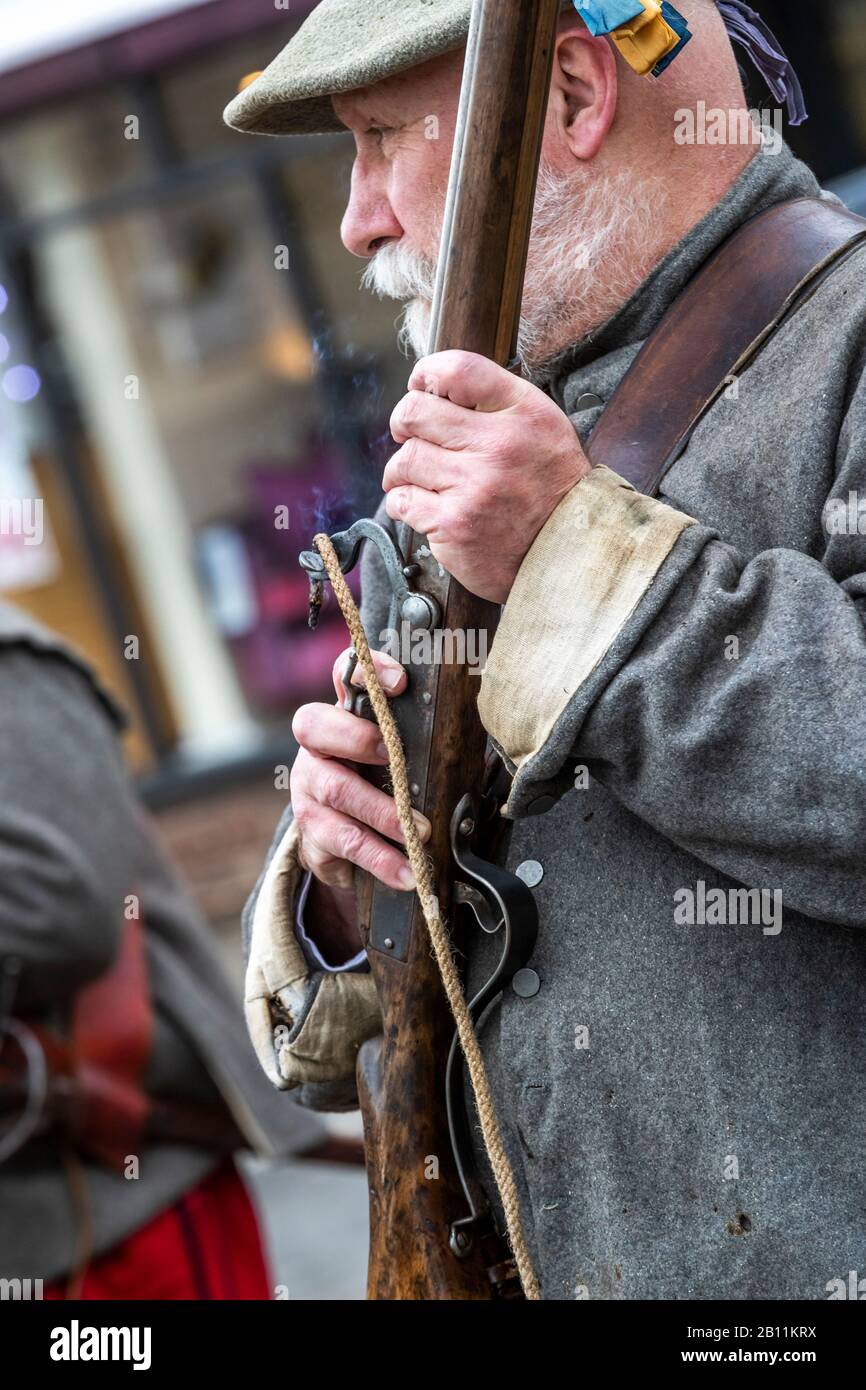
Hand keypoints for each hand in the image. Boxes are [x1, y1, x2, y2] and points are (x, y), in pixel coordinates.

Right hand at [291, 647, 429, 898]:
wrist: (346, 848)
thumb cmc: (383, 789)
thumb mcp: (402, 759)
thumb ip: (423, 741)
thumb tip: (484, 723)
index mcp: (343, 716)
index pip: (344, 675)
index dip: (366, 670)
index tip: (400, 681)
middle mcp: (317, 746)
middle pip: (313, 724)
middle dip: (357, 738)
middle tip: (393, 757)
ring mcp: (308, 787)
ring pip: (335, 789)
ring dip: (383, 812)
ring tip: (420, 831)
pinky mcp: (312, 831)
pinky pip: (344, 841)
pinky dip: (380, 858)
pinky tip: (407, 871)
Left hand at [383, 350, 590, 602]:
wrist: (566, 554)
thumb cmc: (549, 490)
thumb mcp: (543, 429)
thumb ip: (497, 403)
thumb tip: (434, 390)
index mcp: (524, 414)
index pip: (460, 369)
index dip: (427, 373)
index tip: (420, 387)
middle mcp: (499, 446)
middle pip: (415, 412)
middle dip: (402, 422)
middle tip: (406, 433)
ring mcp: (474, 487)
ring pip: (405, 459)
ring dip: (401, 469)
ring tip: (416, 478)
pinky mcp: (454, 525)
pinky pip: (403, 501)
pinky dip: (403, 502)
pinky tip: (421, 506)